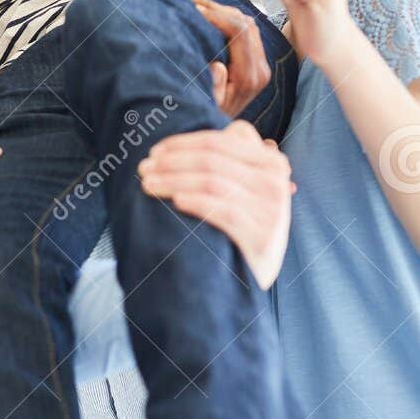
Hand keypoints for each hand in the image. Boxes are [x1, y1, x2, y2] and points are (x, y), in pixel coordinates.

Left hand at [136, 122, 292, 288]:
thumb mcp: (245, 188)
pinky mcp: (261, 237)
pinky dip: (195, 202)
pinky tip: (175, 201)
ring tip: (148, 185)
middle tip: (144, 168)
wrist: (253, 277)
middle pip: (212, 161)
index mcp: (272, 163)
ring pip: (212, 182)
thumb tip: (184, 141)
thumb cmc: (242, 225)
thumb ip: (229, 158)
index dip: (183, 143)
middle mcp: (276, 183)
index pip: (219, 143)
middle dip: (172, 162)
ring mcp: (272, 211)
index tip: (154, 151)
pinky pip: (222, 211)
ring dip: (173, 180)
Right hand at [189, 0, 269, 117]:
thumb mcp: (207, 107)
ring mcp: (260, 66)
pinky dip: (227, 19)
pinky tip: (208, 15)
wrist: (221, 136)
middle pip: (245, 22)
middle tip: (191, 1)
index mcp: (250, 77)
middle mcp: (260, 70)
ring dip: (222, 11)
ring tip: (196, 5)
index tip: (193, 9)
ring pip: (247, 23)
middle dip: (218, 8)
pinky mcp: (256, 63)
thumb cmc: (206, 120)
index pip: (239, 32)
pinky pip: (246, 31)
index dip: (216, 15)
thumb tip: (219, 64)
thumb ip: (215, 87)